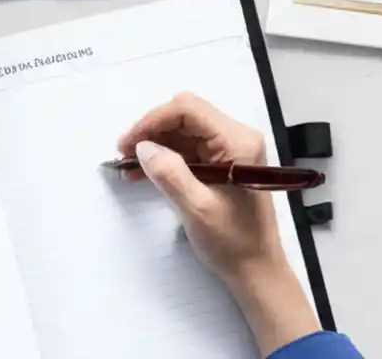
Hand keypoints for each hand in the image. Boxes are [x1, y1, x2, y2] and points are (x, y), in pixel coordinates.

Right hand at [117, 93, 319, 356]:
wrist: (257, 271)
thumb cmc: (234, 242)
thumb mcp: (197, 209)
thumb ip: (169, 173)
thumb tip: (143, 146)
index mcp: (237, 142)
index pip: (188, 110)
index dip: (152, 121)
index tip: (126, 145)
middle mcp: (236, 138)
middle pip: (185, 116)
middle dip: (151, 131)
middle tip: (124, 154)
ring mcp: (230, 151)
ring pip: (184, 132)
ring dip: (155, 144)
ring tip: (128, 166)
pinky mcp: (223, 165)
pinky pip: (189, 150)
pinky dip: (165, 157)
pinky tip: (143, 172)